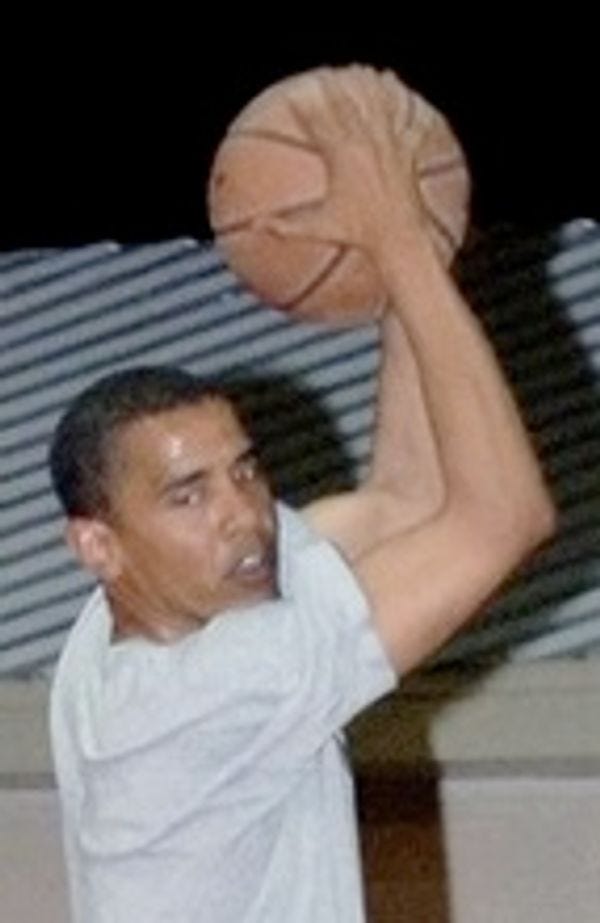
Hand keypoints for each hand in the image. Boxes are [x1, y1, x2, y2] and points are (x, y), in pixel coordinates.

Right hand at [258, 66, 427, 260]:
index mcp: (342, 159)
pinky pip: (402, 118)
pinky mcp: (408, 151)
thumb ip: (285, 227)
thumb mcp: (318, 230)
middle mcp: (365, 145)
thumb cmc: (359, 236)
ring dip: (365, 85)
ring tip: (358, 69)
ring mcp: (389, 145)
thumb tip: (255, 228)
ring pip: (376, 105)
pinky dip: (398, 101)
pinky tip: (395, 86)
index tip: (294, 95)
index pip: (319, 124)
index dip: (306, 107)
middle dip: (332, 88)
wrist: (401, 238)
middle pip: (345, 106)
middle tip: (323, 74)